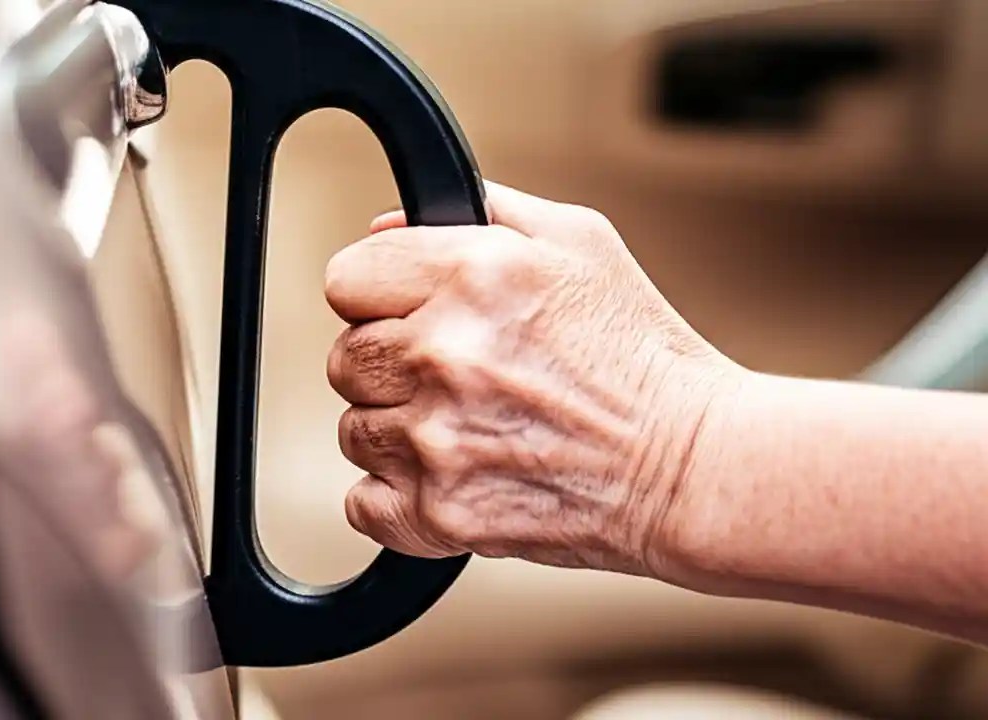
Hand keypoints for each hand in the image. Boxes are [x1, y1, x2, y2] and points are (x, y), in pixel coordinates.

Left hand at [324, 182, 740, 576]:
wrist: (691, 466)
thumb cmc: (641, 354)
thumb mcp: (578, 242)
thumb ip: (480, 213)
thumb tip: (387, 223)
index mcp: (470, 275)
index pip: (347, 278)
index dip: (376, 296)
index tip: (406, 314)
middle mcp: (443, 353)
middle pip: (344, 358)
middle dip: (390, 364)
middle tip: (456, 376)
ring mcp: (436, 438)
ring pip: (355, 431)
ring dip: (399, 431)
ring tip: (469, 427)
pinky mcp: (440, 510)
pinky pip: (364, 502)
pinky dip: (399, 498)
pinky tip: (455, 474)